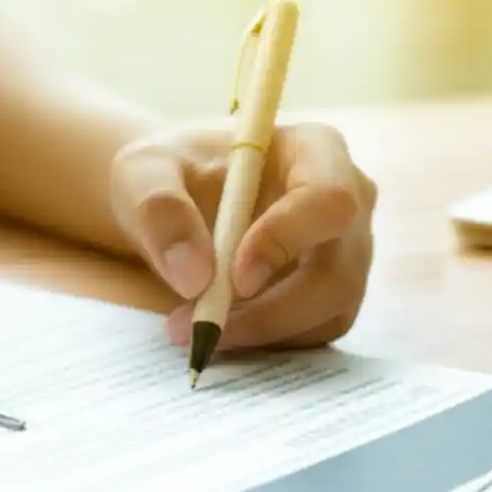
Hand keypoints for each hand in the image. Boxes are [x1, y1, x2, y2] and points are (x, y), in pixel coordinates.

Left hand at [110, 122, 375, 350]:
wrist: (172, 200)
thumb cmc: (168, 171)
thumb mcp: (143, 174)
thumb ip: (161, 211)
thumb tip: (194, 277)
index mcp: (314, 149)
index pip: (327, 199)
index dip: (287, 242)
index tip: (234, 279)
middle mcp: (347, 199)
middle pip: (338, 270)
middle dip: (270, 311)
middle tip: (203, 328)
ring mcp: (346, 249)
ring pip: (329, 311)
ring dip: (261, 331)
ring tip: (191, 328)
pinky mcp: (331, 292)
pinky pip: (314, 331)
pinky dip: (266, 341)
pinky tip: (218, 330)